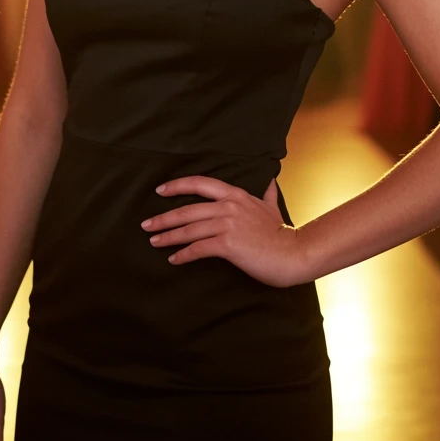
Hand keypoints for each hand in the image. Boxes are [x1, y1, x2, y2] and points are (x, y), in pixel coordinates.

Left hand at [140, 174, 311, 287]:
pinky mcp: (228, 245)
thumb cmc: (281, 232)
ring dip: (168, 237)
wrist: (292, 253)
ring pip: (189, 229)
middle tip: (146, 225)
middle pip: (188, 210)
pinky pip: (198, 249)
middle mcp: (228, 206)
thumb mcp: (272, 207)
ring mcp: (227, 225)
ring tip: (154, 242)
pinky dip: (183, 254)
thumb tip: (270, 181)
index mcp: (236, 195)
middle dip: (164, 218)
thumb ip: (267, 194)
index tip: (160, 191)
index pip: (200, 184)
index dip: (178, 186)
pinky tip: (174, 259)